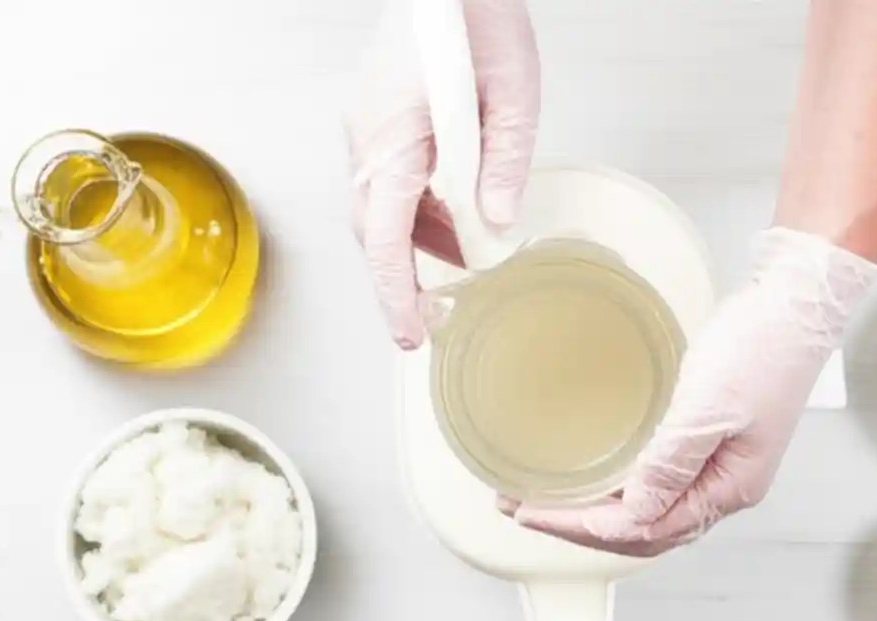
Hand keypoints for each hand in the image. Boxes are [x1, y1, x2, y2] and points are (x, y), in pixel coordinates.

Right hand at [346, 0, 539, 348]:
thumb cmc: (478, 19)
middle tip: (433, 318)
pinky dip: (415, 209)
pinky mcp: (374, 118)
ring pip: (380, 208)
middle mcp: (366, 137)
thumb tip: (498, 226)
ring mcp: (364, 127)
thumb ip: (505, 163)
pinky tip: (454, 214)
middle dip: (402, 280)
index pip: (385, 236)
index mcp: (395, 137)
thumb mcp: (512, 94)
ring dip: (417, 242)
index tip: (410, 333)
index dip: (395, 292)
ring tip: (468, 258)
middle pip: (374, 230)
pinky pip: (386, 181)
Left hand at [504, 229, 876, 555]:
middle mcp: (724, 486)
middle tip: (523, 510)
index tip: (532, 513)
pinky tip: (596, 478)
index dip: (582, 527)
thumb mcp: (707, 409)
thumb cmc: (762, 349)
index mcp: (729, 488)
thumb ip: (669, 465)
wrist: (796, 302)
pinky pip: (658, 480)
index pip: (643, 529)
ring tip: (548, 499)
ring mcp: (719, 464)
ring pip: (649, 509)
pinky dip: (621, 487)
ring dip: (598, 511)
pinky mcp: (711, 438)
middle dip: (581, 526)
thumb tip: (632, 515)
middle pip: (644, 530)